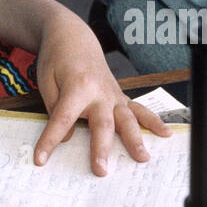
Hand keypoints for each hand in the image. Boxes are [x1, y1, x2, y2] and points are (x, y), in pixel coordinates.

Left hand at [32, 10, 171, 174]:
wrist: (73, 36)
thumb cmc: (57, 59)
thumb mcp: (47, 82)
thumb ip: (56, 111)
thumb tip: (70, 138)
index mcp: (77, 87)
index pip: (62, 119)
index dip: (50, 140)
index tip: (41, 159)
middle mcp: (100, 92)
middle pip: (102, 124)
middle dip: (101, 148)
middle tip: (101, 170)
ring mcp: (113, 94)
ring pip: (127, 119)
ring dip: (136, 139)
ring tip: (142, 157)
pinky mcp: (119, 96)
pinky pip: (138, 110)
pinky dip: (153, 121)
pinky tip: (166, 133)